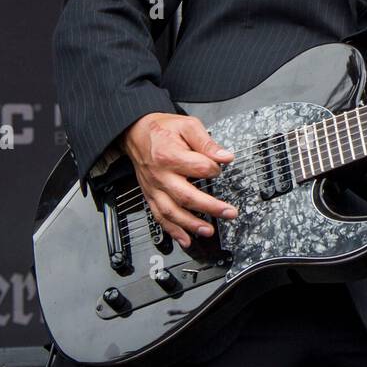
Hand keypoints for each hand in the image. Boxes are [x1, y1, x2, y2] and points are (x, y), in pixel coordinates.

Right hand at [120, 112, 236, 247]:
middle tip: (229, 212)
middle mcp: (161, 176)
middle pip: (186, 196)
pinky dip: (172, 231)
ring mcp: (154, 188)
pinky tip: (185, 239)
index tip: (220, 168)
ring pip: (172, 212)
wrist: (136, 132)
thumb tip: (225, 156)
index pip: (200, 168)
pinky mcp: (151, 196)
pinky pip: (160, 217)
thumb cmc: (162, 130)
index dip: (215, 169)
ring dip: (191, 224)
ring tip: (208, 231)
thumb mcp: (187, 126)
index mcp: (170, 156)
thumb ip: (207, 142)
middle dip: (210, 207)